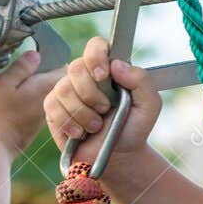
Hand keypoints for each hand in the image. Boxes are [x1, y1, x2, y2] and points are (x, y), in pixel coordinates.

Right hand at [0, 50, 62, 151]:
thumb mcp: (3, 83)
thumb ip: (21, 68)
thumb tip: (36, 54)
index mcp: (44, 87)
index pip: (64, 68)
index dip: (57, 60)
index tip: (43, 58)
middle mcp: (50, 100)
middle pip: (59, 82)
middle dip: (51, 74)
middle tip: (32, 69)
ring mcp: (45, 114)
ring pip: (52, 95)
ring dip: (43, 88)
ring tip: (24, 84)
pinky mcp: (38, 124)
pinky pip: (44, 106)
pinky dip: (36, 101)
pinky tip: (20, 101)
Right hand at [44, 36, 163, 167]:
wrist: (117, 158)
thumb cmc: (132, 129)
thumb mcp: (149, 106)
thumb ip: (141, 81)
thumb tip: (116, 64)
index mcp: (108, 68)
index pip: (96, 45)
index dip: (96, 56)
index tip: (102, 76)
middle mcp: (85, 76)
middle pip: (76, 68)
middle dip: (91, 94)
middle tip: (104, 110)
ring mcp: (67, 90)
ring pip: (64, 90)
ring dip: (83, 114)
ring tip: (96, 126)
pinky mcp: (53, 108)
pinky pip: (53, 107)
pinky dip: (69, 123)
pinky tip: (80, 133)